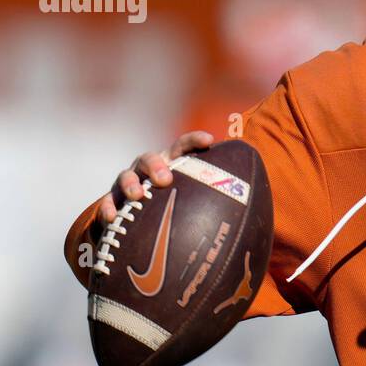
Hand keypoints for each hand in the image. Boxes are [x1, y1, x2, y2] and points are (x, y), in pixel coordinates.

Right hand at [97, 130, 213, 223]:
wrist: (144, 225)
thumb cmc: (181, 210)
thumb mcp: (201, 204)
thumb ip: (221, 204)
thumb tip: (257, 217)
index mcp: (172, 164)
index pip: (183, 146)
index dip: (195, 140)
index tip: (210, 141)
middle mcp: (149, 170)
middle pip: (149, 158)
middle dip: (157, 165)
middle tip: (166, 179)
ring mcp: (129, 185)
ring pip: (125, 177)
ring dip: (131, 184)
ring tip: (138, 196)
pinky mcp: (113, 202)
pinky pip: (108, 203)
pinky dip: (109, 208)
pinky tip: (112, 218)